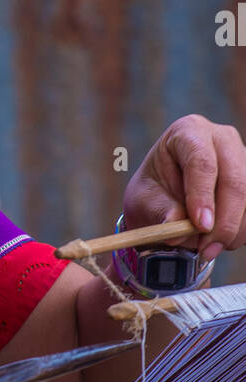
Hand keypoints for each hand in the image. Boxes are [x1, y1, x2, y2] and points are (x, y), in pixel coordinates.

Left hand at [123, 114, 245, 261]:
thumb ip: (161, 212)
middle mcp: (221, 138)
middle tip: (207, 249)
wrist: (166, 197)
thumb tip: (177, 227)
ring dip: (234, 230)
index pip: (201, 162)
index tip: (200, 226)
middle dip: (223, 221)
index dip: (203, 196)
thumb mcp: (145, 201)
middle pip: (234, 180)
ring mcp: (243, 157)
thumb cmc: (154, 192)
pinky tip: (222, 241)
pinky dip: (242, 231)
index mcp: (188, 132)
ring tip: (208, 248)